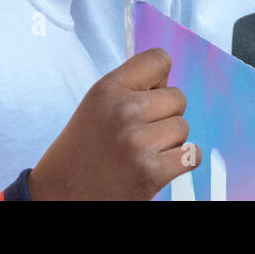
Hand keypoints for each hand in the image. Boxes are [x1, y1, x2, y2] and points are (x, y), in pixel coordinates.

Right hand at [28, 48, 198, 199]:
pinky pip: (192, 155)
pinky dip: (182, 161)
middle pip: (178, 97)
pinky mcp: (152, 172)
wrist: (63, 194)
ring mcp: (139, 143)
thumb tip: (167, 81)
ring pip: (183, 128)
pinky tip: (160, 164)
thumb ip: (129, 89)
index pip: (159, 59)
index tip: (150, 93)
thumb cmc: (82, 149)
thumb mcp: (96, 106)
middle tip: (142, 130)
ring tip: (145, 150)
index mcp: (107, 89)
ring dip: (171, 140)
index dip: (159, 78)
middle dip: (165, 114)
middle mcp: (124, 111)